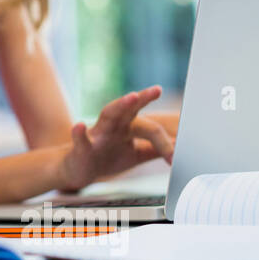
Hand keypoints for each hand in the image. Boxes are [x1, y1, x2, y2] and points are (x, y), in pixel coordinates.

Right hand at [56, 86, 174, 192]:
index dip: (165, 144)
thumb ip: (155, 149)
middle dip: (143, 98)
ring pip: (108, 115)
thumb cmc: (107, 158)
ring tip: (131, 97)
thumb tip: (180, 147)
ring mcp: (97, 134)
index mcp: (128, 127)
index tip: (175, 160)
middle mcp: (113, 126)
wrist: (78, 169)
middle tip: (157, 89)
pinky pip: (80, 139)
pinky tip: (79, 125)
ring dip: (119, 105)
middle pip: (129, 108)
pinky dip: (79, 133)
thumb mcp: (136, 154)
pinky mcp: (81, 147)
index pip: (151, 128)